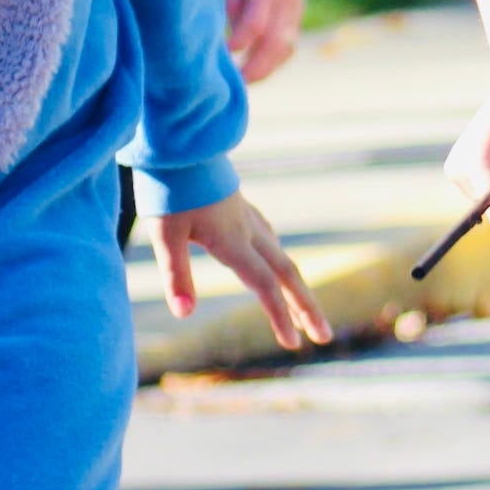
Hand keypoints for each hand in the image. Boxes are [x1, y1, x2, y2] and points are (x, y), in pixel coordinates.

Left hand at [151, 191, 332, 348]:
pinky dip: (278, 259)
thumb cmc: (169, 189)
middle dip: (306, 306)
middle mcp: (247, 230)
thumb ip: (176, 274)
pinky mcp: (239, 206)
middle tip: (324, 335)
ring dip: (295, 285)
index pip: (264, 285)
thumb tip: (184, 313)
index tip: (294, 345)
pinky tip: (273, 258)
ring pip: (280, 255)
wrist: (180, 144)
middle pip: (287, 272)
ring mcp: (246, 216)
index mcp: (233, 241)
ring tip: (302, 310)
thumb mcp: (165, 234)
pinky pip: (269, 237)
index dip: (280, 315)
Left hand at [224, 0, 305, 82]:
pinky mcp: (296, 22)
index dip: (242, 38)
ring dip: (265, 70)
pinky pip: (288, 49)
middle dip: (256, 65)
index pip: (258, 18)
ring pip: (286, 48)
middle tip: (236, 83)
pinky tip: (254, 75)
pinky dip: (272, 65)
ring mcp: (296, 12)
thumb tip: (228, 24)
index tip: (225, 52)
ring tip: (243, 85)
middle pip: (277, 40)